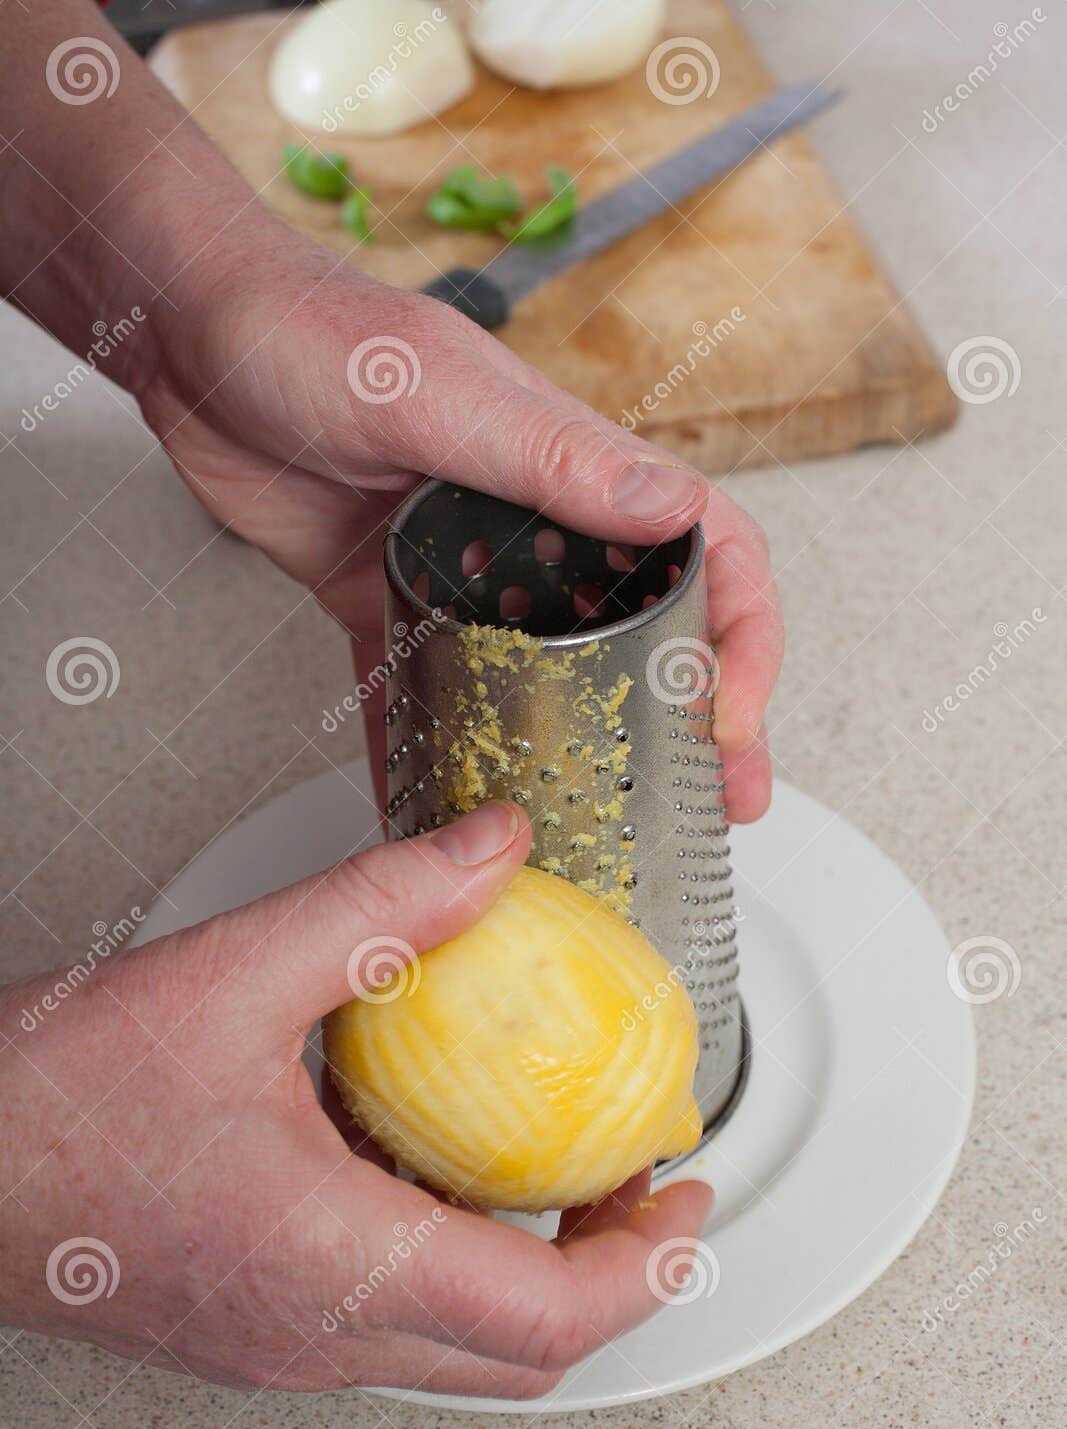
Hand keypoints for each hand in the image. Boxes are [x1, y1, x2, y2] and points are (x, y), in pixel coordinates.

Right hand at [0, 804, 712, 1396]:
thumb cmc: (48, 1108)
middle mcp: (319, 1335)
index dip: (650, 1261)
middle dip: (614, 1276)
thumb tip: (493, 857)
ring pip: (462, 1351)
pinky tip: (438, 1169)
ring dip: (536, 1275)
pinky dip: (458, 1263)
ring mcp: (284, 1346)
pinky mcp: (255, 1328)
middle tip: (638, 1182)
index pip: (549, 1319)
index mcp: (334, 1268)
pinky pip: (395, 1322)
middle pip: (526, 1358)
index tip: (686, 1189)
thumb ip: (383, 908)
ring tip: (558, 1173)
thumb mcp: (235, 971)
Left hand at [138, 229, 780, 820]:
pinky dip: (439, 751)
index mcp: (574, 467)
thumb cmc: (309, 330)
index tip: (730, 722)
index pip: (705, 550)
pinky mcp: (394, 602)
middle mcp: (537, 525)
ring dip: (580, 749)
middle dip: (689, 722)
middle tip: (714, 806)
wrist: (192, 336)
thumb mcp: (436, 392)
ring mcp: (467, 572)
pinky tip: (440, 812)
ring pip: (547, 676)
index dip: (740, 637)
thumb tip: (669, 506)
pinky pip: (430, 691)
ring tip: (598, 829)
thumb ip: (549, 456)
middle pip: (646, 632)